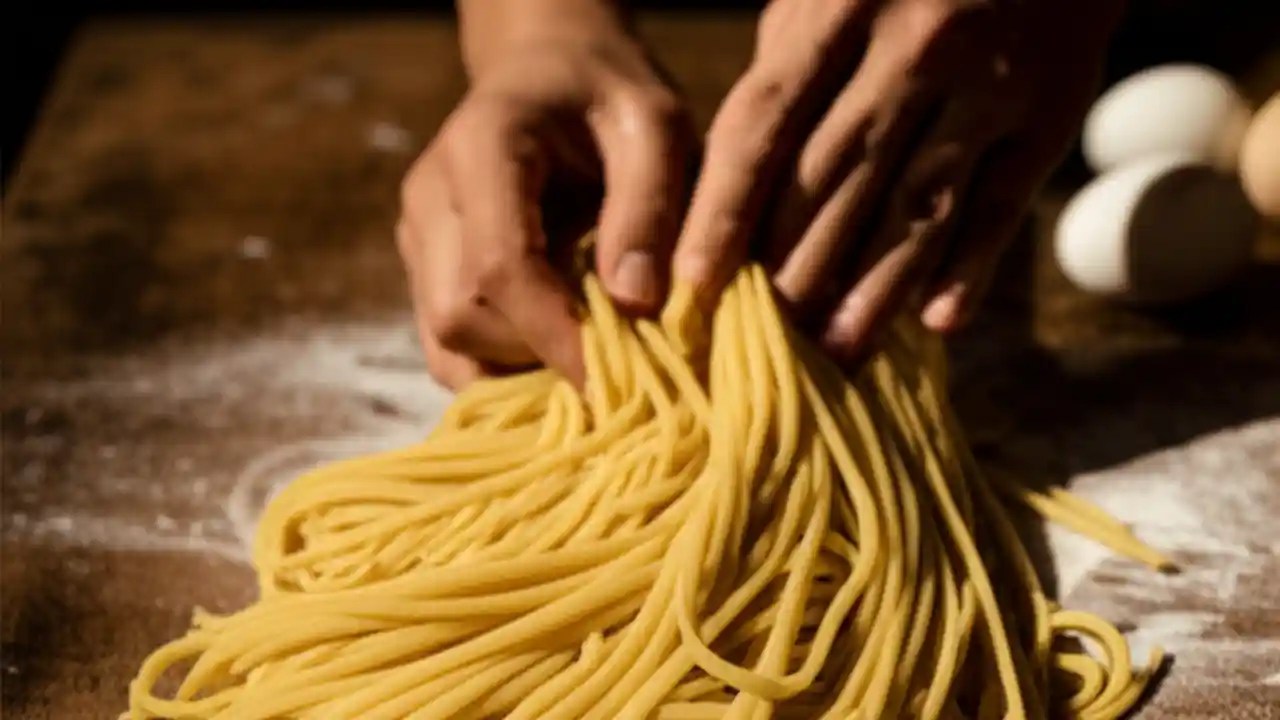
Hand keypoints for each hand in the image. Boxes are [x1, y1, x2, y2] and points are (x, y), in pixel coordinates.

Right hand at [398, 1, 691, 388]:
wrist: (552, 70)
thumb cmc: (612, 95)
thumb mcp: (657, 126)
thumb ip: (648, 206)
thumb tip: (635, 304)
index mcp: (482, 147)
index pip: (499, 266)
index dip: (555, 334)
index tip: (617, 379)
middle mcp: (430, 196)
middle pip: (459, 316)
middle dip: (538, 356)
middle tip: (616, 366)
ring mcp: (419, 236)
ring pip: (448, 343)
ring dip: (519, 371)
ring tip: (591, 361)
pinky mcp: (426, 267)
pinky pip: (450, 347)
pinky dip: (504, 369)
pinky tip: (559, 356)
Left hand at [673, 0, 1125, 361]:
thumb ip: (786, 66)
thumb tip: (735, 172)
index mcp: (838, 10)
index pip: (762, 127)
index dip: (723, 212)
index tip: (693, 285)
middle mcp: (911, 49)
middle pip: (832, 181)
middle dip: (791, 269)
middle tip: (760, 341)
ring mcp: (987, 81)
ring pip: (915, 206)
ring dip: (872, 290)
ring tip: (835, 353)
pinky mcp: (1050, 112)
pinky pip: (1004, 202)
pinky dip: (971, 268)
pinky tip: (938, 325)